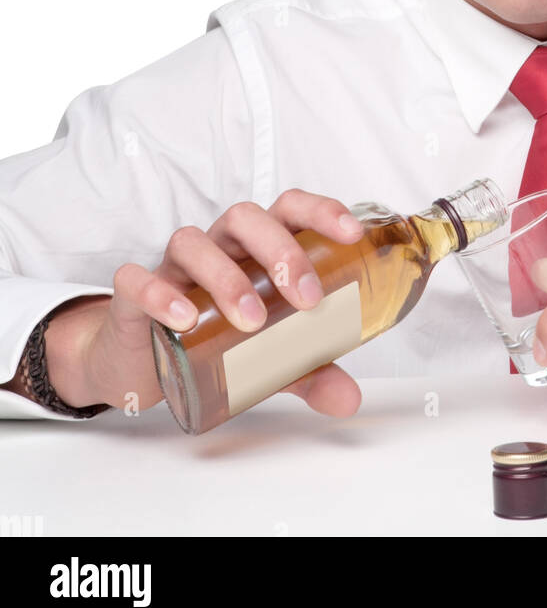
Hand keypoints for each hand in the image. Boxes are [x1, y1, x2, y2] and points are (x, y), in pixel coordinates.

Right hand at [53, 190, 365, 417]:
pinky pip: (137, 279)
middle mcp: (217, 246)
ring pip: (193, 241)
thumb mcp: (268, 357)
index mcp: (255, 248)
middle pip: (245, 218)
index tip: (351, 235)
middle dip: (281, 251)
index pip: (288, 208)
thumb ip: (309, 370)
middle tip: (306, 300)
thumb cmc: (214, 338)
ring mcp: (174, 267)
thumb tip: (349, 399)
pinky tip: (184, 319)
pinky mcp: (133, 296)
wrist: (142, 362)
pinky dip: (159, 293)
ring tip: (250, 321)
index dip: (321, 210)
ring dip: (227, 277)